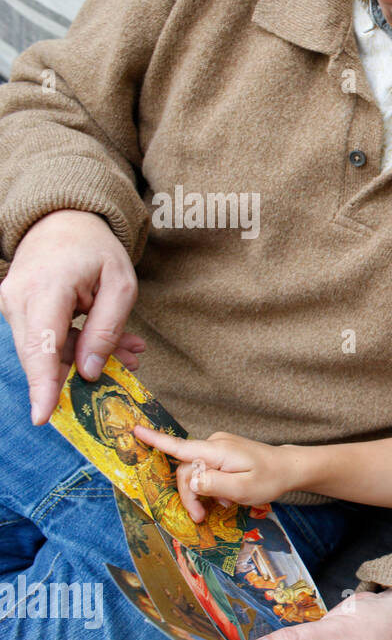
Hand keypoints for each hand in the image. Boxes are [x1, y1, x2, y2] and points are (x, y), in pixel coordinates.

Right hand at [0, 209, 146, 423]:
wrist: (62, 222)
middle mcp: (19, 298)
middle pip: (41, 356)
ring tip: (130, 351)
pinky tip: (114, 345)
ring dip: (86, 358)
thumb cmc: (95, 250)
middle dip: (80, 373)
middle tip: (128, 367)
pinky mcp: (18, 311)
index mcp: (47, 287)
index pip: (42, 346)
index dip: (44, 385)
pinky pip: (46, 341)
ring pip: (46, 351)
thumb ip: (106, 329)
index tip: (44, 416)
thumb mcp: (120, 286)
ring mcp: (13, 305)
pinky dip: (77, 346)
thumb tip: (88, 372)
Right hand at [130, 424, 302, 521]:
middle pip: (186, 470)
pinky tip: (225, 496)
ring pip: (195, 472)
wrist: (289, 468)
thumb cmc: (269, 479)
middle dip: (189, 495)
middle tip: (199, 518)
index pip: (181, 446)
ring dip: (202, 492)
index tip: (134, 429)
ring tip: (222, 505)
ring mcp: (218, 447)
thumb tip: (190, 481)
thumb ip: (214, 485)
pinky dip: (211, 485)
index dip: (156, 440)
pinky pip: (206, 470)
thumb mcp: (242, 489)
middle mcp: (214, 444)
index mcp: (217, 450)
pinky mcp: (222, 453)